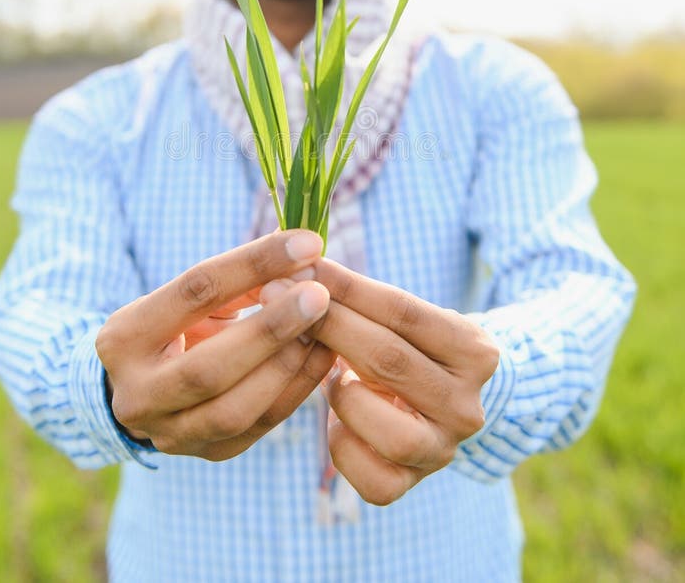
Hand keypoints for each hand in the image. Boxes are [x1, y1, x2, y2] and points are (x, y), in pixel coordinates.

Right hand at [95, 230, 333, 459]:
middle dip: (271, 329)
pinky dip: (299, 386)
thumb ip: (241, 280)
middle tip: (319, 294)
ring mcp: (170, 434)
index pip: (193, 293)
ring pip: (235, 409)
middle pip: (208, 367)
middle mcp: (138, 395)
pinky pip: (262, 425)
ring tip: (325, 326)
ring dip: (289, 364)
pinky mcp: (209, 453)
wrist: (148, 388)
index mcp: (125, 337)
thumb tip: (303, 258)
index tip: (305, 243)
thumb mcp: (194, 297)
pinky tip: (326, 354)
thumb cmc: (180, 324)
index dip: (252, 265)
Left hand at [312, 259, 499, 504]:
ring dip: (344, 397)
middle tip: (278, 299)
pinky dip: (343, 446)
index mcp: (474, 351)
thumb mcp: (401, 319)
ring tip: (331, 378)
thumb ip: (360, 299)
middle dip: (327, 325)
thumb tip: (296, 272)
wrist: (438, 401)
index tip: (301, 268)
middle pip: (389, 361)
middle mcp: (466, 406)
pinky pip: (373, 480)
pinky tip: (338, 421)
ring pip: (390, 432)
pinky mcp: (412, 484)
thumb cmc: (406, 346)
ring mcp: (443, 450)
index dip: (347, 288)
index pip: (402, 311)